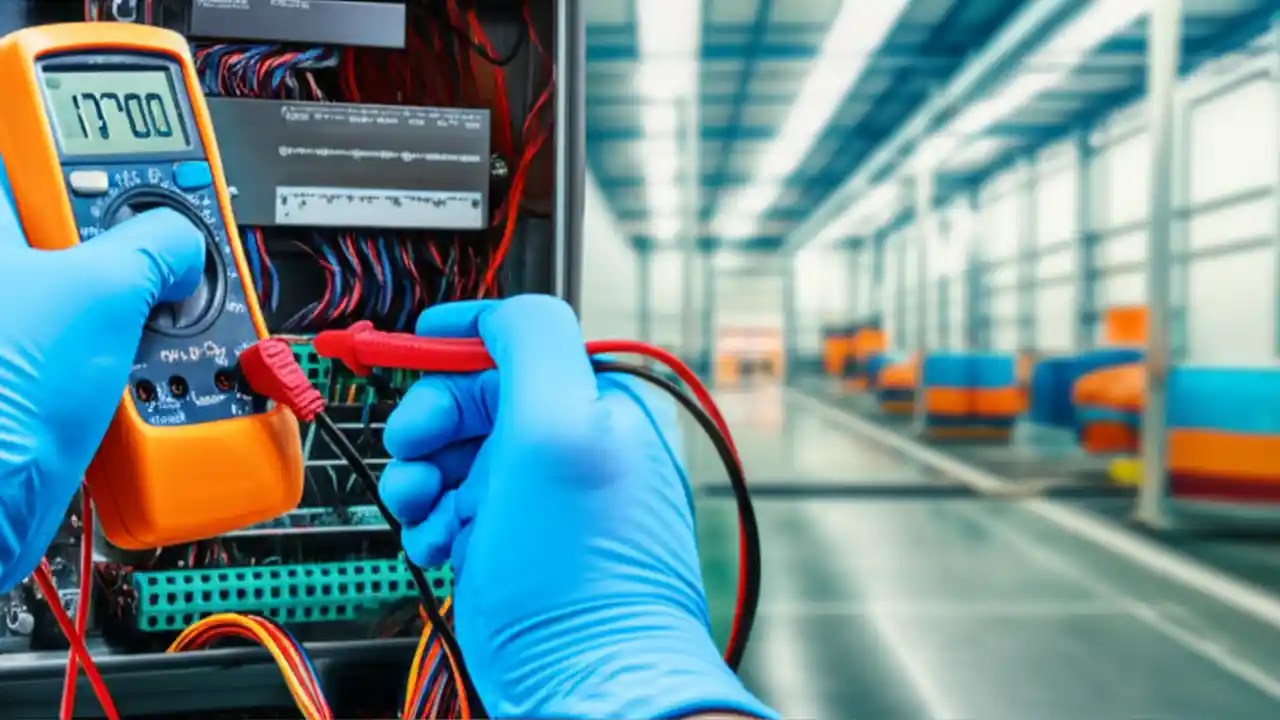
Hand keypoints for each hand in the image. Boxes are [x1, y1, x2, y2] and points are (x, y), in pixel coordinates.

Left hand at [0, 158, 204, 590]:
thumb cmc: (2, 395)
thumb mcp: (104, 289)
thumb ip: (156, 242)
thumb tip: (181, 239)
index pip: (34, 142)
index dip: (93, 133)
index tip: (143, 139)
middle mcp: (8, 268)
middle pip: (86, 219)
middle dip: (144, 239)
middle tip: (172, 253)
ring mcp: (24, 322)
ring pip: (108, 287)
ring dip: (150, 308)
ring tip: (162, 329)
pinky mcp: (44, 373)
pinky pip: (109, 344)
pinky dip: (140, 354)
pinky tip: (149, 368)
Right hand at [379, 295, 773, 718]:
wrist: (580, 681)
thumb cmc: (582, 573)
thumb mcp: (558, 428)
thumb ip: (533, 345)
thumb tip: (500, 312)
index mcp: (595, 408)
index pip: (519, 344)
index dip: (460, 339)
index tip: (412, 341)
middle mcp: (569, 450)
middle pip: (473, 400)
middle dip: (430, 420)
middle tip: (412, 448)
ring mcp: (536, 501)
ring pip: (452, 456)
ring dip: (420, 476)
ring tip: (422, 509)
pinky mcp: (508, 544)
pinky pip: (450, 509)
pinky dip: (428, 520)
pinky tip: (435, 543)